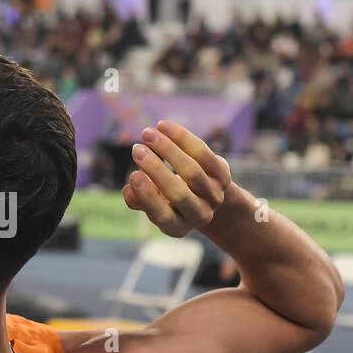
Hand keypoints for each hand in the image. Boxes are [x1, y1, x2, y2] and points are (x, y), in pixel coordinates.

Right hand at [123, 121, 231, 237]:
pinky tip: (163, 126)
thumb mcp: (151, 202)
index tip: (133, 175)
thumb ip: (138, 200)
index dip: (148, 196)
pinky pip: (203, 154)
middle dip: (156, 170)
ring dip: (167, 149)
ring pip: (192, 171)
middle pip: (178, 193)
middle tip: (136, 150)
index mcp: (178, 227)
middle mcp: (199, 215)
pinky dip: (182, 138)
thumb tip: (129, 191)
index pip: (162, 215)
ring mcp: (214, 196)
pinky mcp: (223, 176)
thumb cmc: (167, 199)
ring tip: (147, 134)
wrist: (204, 196)